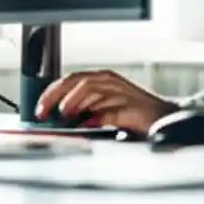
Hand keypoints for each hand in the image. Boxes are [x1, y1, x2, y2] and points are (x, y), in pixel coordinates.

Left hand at [36, 70, 179, 134]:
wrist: (165, 119)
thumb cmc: (131, 114)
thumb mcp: (102, 107)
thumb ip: (82, 108)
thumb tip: (56, 118)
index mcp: (100, 79)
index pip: (68, 79)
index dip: (50, 93)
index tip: (38, 109)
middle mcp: (110, 82)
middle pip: (76, 81)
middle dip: (55, 96)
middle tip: (44, 112)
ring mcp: (122, 93)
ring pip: (91, 88)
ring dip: (73, 101)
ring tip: (63, 114)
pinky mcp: (134, 109)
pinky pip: (111, 111)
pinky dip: (96, 118)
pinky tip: (87, 124)